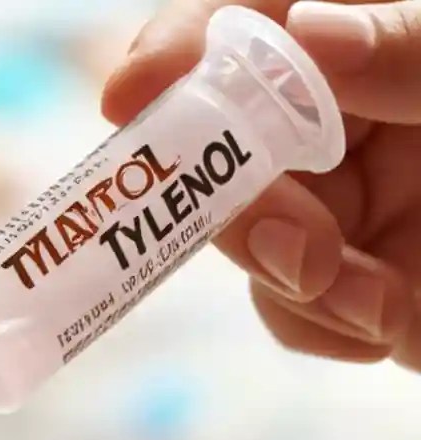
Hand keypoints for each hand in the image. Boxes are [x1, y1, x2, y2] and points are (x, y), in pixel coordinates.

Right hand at [104, 0, 420, 368]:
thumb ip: (409, 51)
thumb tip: (314, 33)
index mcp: (367, 44)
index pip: (246, 23)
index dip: (176, 51)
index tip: (128, 95)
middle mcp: (344, 120)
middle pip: (217, 145)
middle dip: (232, 202)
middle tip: (290, 242)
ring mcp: (343, 204)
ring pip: (242, 238)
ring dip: (289, 278)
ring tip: (372, 299)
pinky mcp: (353, 285)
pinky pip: (288, 310)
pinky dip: (325, 326)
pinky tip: (387, 319)